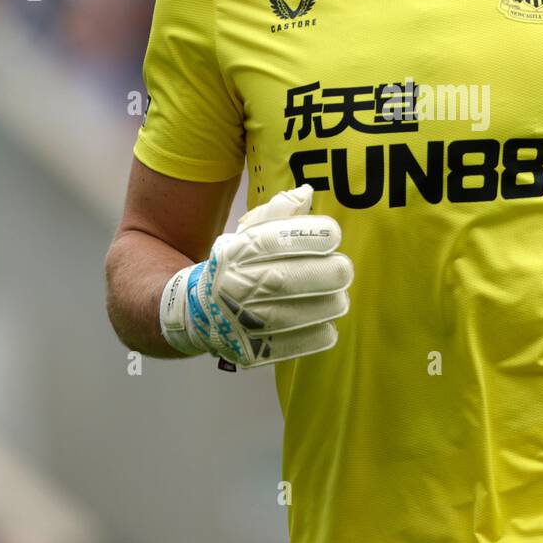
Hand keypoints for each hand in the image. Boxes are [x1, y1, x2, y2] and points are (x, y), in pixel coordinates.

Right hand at [159, 183, 352, 369]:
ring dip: (329, 304)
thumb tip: (306, 192)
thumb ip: (277, 213)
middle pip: (292, 279)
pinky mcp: (253, 349)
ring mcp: (242, 321)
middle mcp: (235, 286)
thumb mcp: (247, 234)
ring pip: (298, 314)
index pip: (275, 241)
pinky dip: (319, 333)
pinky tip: (327, 323)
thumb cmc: (235, 266)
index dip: (311, 236)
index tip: (334, 234)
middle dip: (328, 272)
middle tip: (344, 269)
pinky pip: (297, 344)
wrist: (198, 312)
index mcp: (235, 254)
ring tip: (338, 297)